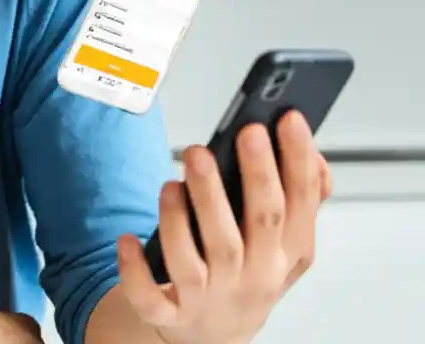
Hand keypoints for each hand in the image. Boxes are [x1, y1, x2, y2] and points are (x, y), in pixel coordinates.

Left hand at [115, 110, 332, 343]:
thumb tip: (315, 158)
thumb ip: (301, 203)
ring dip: (181, 218)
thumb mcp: (285, 246)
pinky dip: (135, 270)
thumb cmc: (247, 275)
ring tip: (173, 182)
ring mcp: (209, 298)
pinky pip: (149, 296)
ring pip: (195, 259)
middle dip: (248, 178)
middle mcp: (252, 278)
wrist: (214, 335)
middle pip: (253, 227)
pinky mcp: (169, 313)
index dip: (297, 161)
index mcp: (285, 255)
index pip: (299, 204)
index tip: (287, 119)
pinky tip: (126, 240)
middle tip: (233, 137)